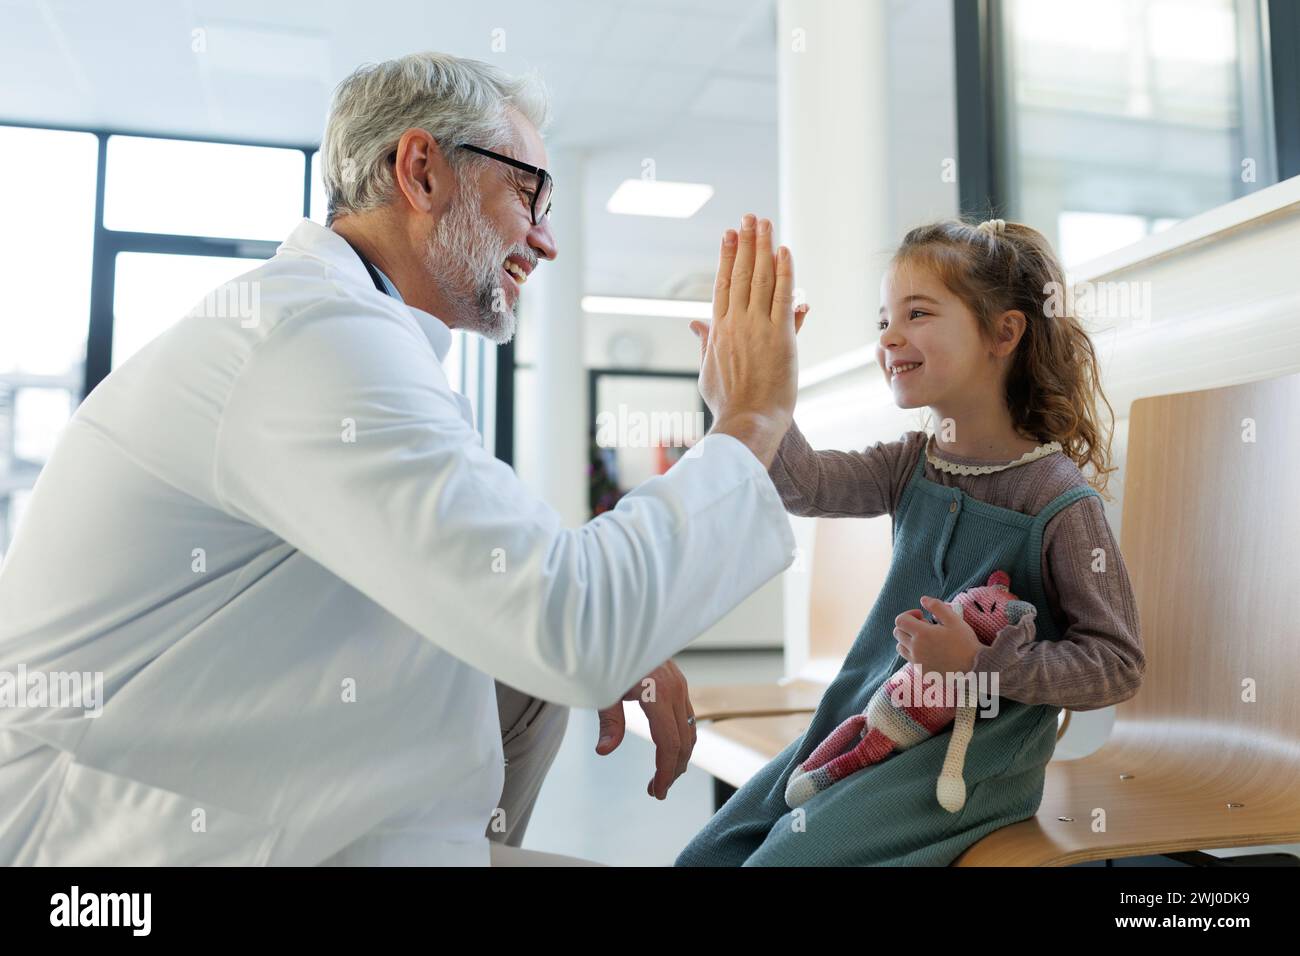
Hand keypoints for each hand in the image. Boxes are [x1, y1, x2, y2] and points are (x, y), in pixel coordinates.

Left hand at [594, 661, 695, 799]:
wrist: (620, 622)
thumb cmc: (609, 653)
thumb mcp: (604, 687)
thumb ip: (609, 720)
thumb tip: (605, 751)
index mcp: (658, 694)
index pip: (669, 744)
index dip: (666, 772)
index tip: (657, 791)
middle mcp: (675, 689)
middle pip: (685, 741)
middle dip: (674, 769)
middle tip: (657, 789)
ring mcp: (679, 684)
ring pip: (690, 729)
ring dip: (680, 755)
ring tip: (664, 774)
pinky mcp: (677, 681)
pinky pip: (687, 715)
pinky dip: (682, 736)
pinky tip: (669, 747)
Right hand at [686, 214, 799, 465]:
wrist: (747, 422)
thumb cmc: (728, 404)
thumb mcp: (708, 371)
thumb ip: (705, 343)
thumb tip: (695, 324)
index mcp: (717, 330)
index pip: (722, 284)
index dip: (727, 256)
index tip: (730, 234)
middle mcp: (735, 323)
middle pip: (742, 273)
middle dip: (746, 242)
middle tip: (750, 217)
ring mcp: (758, 327)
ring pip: (762, 278)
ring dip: (764, 246)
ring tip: (766, 223)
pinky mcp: (780, 336)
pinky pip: (784, 295)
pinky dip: (785, 271)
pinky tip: (785, 251)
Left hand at [893, 596, 982, 677]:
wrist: (974, 668)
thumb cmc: (965, 642)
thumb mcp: (954, 620)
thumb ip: (937, 606)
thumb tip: (923, 599)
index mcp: (922, 634)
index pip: (900, 620)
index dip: (909, 614)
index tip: (922, 616)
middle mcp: (915, 649)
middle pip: (898, 633)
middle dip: (908, 626)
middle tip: (926, 628)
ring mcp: (917, 662)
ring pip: (900, 647)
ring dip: (908, 640)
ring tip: (926, 640)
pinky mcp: (921, 671)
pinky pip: (909, 659)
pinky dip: (914, 653)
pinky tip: (930, 652)